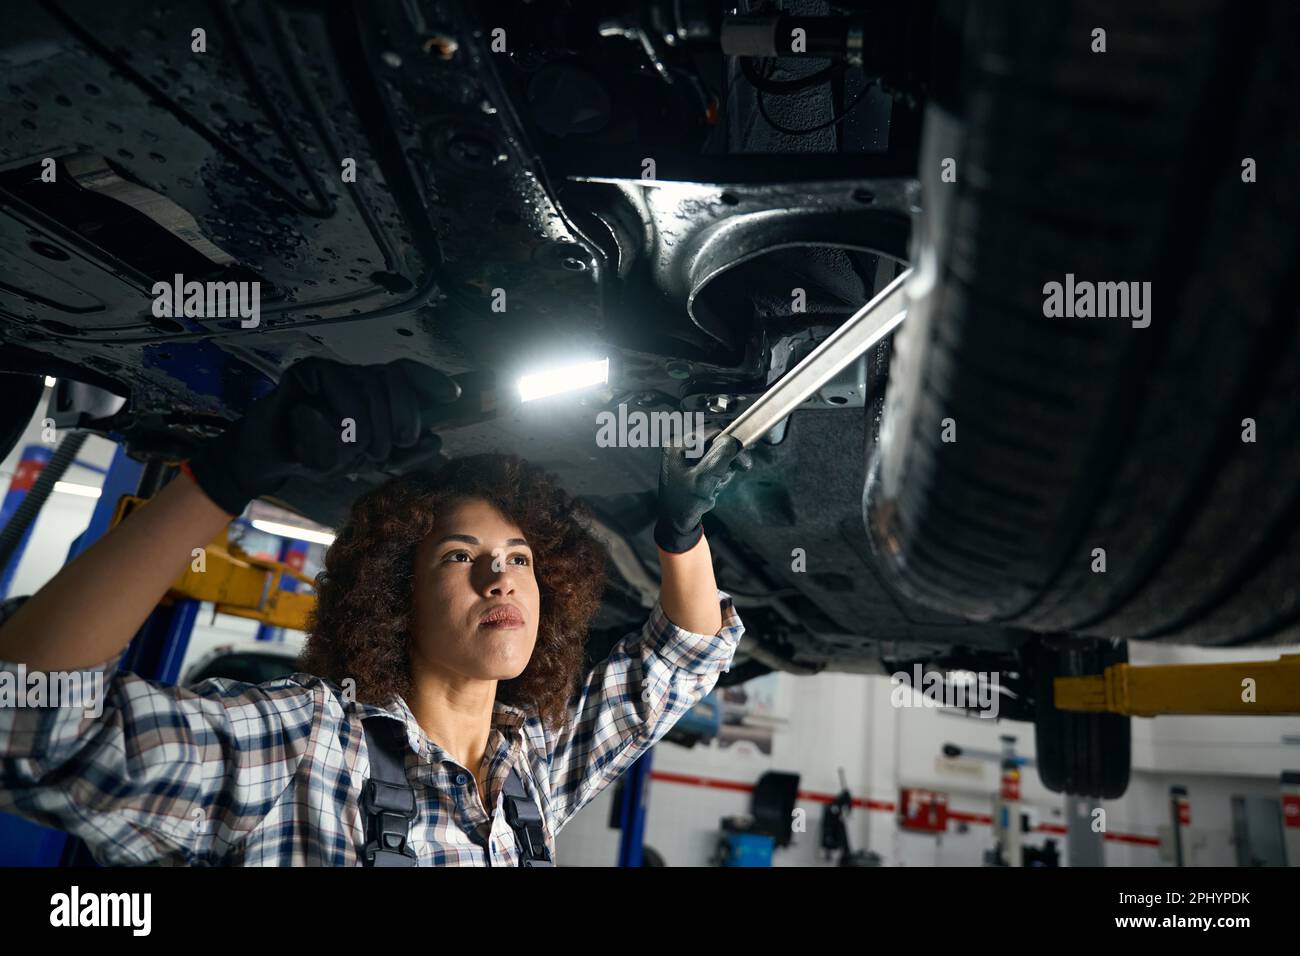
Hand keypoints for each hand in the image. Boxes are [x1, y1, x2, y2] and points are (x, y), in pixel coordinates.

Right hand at [187, 357, 461, 515]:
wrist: (272, 459)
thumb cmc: (318, 456)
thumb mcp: (366, 462)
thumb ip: (402, 455)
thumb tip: (437, 442)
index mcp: (373, 391)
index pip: (406, 373)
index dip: (430, 380)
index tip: (453, 396)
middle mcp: (356, 375)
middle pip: (394, 382)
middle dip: (398, 420)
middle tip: (384, 451)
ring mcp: (334, 370)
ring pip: (370, 391)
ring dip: (364, 432)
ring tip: (349, 452)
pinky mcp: (308, 371)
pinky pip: (342, 393)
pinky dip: (339, 424)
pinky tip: (324, 434)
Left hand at [653, 433, 752, 552]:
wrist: (676, 522)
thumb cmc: (685, 502)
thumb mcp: (705, 478)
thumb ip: (720, 456)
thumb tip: (735, 440)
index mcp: (680, 444)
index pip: (714, 432)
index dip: (732, 445)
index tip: (743, 461)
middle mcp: (681, 445)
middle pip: (717, 442)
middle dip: (726, 461)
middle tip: (727, 476)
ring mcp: (686, 454)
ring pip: (718, 454)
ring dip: (723, 470)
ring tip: (716, 485)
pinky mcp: (692, 464)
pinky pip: (713, 463)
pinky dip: (718, 474)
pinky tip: (712, 487)